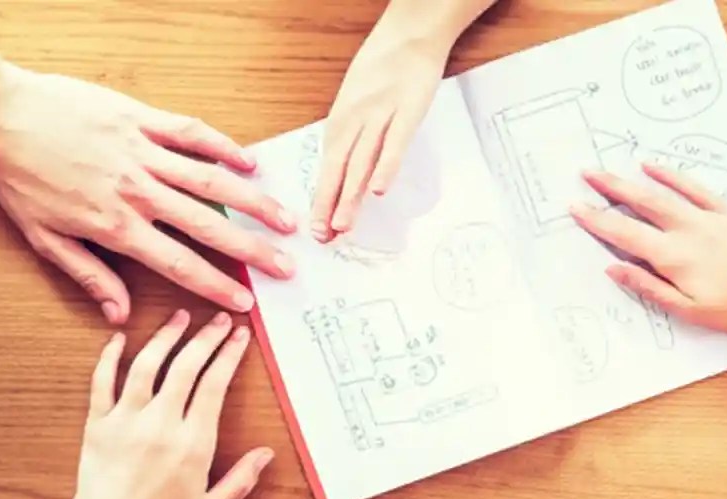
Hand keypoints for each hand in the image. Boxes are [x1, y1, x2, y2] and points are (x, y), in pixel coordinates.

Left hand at [0, 63, 296, 322]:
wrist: (2, 116)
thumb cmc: (20, 178)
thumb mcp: (45, 238)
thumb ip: (89, 275)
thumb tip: (120, 313)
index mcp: (117, 226)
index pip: (179, 263)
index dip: (217, 285)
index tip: (247, 302)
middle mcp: (139, 192)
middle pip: (209, 226)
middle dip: (253, 249)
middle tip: (287, 266)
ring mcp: (144, 153)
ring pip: (212, 180)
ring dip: (254, 201)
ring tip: (287, 218)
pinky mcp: (142, 120)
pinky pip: (192, 134)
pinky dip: (224, 147)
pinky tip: (250, 162)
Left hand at [54, 310, 272, 498]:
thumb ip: (241, 480)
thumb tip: (266, 454)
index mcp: (193, 443)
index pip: (215, 384)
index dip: (229, 355)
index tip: (239, 335)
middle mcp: (161, 424)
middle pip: (186, 366)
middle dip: (205, 337)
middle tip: (218, 319)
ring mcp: (127, 421)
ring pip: (147, 365)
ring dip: (165, 336)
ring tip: (179, 317)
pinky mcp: (99, 424)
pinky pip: (102, 381)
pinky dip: (110, 356)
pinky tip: (120, 339)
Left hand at [309, 25, 446, 240]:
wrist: (409, 33)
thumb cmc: (385, 67)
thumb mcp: (360, 100)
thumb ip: (355, 132)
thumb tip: (349, 168)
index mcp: (341, 120)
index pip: (327, 167)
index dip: (322, 198)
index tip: (317, 228)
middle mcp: (354, 120)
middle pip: (338, 169)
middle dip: (328, 205)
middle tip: (323, 237)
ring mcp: (379, 117)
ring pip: (361, 162)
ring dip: (349, 196)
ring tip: (343, 225)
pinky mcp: (406, 112)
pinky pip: (394, 144)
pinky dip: (385, 167)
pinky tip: (377, 191)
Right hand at [571, 164, 726, 337]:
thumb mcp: (690, 309)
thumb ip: (649, 287)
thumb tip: (616, 269)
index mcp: (674, 258)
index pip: (625, 234)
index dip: (597, 220)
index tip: (576, 207)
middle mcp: (687, 231)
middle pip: (640, 204)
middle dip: (609, 189)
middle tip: (585, 174)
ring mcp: (708, 218)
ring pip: (662, 193)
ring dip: (633, 180)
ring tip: (610, 170)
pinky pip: (694, 188)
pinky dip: (672, 176)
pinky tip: (653, 166)